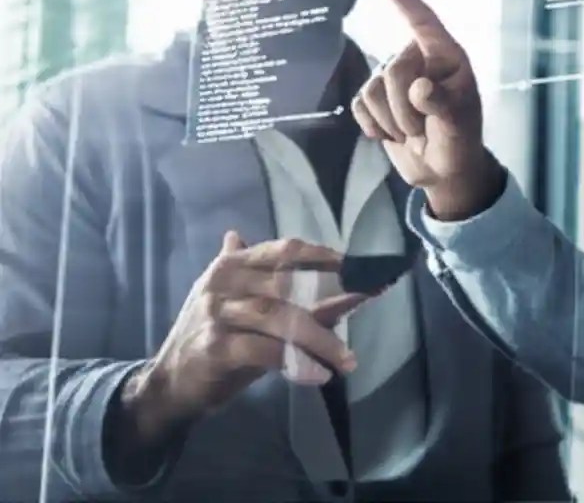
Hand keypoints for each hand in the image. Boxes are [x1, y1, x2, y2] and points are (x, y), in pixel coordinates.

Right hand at [119, 233, 365, 446]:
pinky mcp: (216, 348)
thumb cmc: (217, 338)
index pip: (284, 250)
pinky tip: (318, 375)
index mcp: (233, 265)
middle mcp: (224, 283)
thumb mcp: (251, 309)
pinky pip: (266, 351)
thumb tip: (346, 282)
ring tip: (348, 360)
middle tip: (367, 300)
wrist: (169, 381)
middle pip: (288, 282)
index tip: (360, 266)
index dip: (324, 256)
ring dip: (320, 339)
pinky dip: (296, 363)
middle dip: (332, 292)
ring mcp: (217, 314)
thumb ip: (292, 293)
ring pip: (281, 317)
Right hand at [352, 0, 504, 219]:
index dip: (408, 5)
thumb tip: (420, 88)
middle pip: (393, 70)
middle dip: (404, 108)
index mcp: (447, 58)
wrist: (443, 171)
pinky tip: (390, 135)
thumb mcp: (459, 125)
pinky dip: (373, 125)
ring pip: (371, 90)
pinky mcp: (374, 100)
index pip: (426, 25)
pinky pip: (359, 104)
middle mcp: (419, 62)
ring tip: (413, 133)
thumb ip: (442, 104)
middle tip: (423, 129)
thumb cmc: (461, 140)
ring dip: (391, 121)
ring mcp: (394, 80)